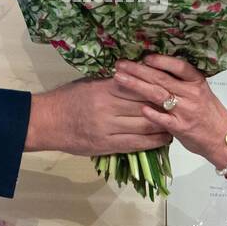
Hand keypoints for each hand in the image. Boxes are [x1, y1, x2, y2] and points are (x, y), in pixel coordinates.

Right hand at [26, 77, 171, 155]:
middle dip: (165, 106)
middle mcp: (107, 107)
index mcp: (104, 88)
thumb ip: (113, 83)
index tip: (172, 87)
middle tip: (180, 106)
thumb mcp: (90, 83)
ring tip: (175, 123)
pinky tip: (163, 138)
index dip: (157, 87)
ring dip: (163, 125)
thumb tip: (137, 80)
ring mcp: (107, 127)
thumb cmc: (67, 98)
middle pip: (144, 105)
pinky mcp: (105, 145)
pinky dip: (152, 141)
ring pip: (143, 125)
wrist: (46, 121)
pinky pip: (134, 144)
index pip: (138, 86)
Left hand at [111, 55, 226, 170]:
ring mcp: (186, 111)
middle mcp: (192, 94)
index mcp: (197, 83)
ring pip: (158, 94)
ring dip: (137, 85)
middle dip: (138, 70)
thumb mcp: (201, 93)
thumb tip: (154, 71)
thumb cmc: (211, 115)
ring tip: (120, 79)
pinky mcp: (182, 128)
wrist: (225, 139)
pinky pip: (164, 119)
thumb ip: (181, 83)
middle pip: (162, 78)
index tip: (144, 57)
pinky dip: (152, 113)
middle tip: (120, 65)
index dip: (161, 61)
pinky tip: (140, 108)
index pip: (179, 66)